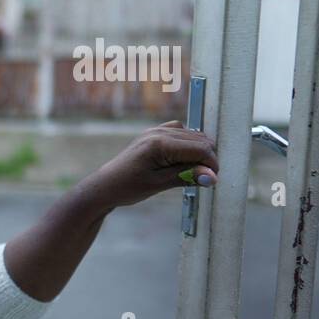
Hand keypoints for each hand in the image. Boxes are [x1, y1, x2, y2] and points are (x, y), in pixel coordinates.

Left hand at [82, 120, 218, 209]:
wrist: (105, 186)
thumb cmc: (127, 187)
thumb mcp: (160, 184)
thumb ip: (187, 176)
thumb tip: (213, 176)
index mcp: (160, 143)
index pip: (201, 148)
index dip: (211, 165)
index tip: (211, 181)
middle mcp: (159, 132)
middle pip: (200, 140)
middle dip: (206, 159)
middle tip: (201, 179)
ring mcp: (155, 130)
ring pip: (194, 135)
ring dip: (198, 153)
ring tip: (190, 172)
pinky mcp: (154, 134)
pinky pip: (181, 133)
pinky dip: (188, 145)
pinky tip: (182, 160)